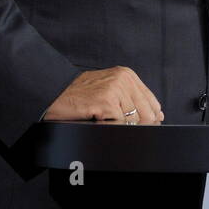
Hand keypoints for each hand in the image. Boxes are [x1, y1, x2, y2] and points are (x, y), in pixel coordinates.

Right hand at [43, 66, 164, 123]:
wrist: (53, 92)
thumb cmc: (78, 94)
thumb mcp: (108, 88)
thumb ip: (129, 98)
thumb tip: (155, 116)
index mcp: (127, 75)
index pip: (150, 100)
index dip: (153, 116)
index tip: (152, 125)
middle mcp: (123, 79)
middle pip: (146, 111)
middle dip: (141, 125)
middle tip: (134, 134)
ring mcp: (115, 89)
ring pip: (134, 119)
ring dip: (124, 127)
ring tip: (108, 123)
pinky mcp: (106, 101)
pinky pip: (119, 123)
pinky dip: (112, 127)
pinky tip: (101, 123)